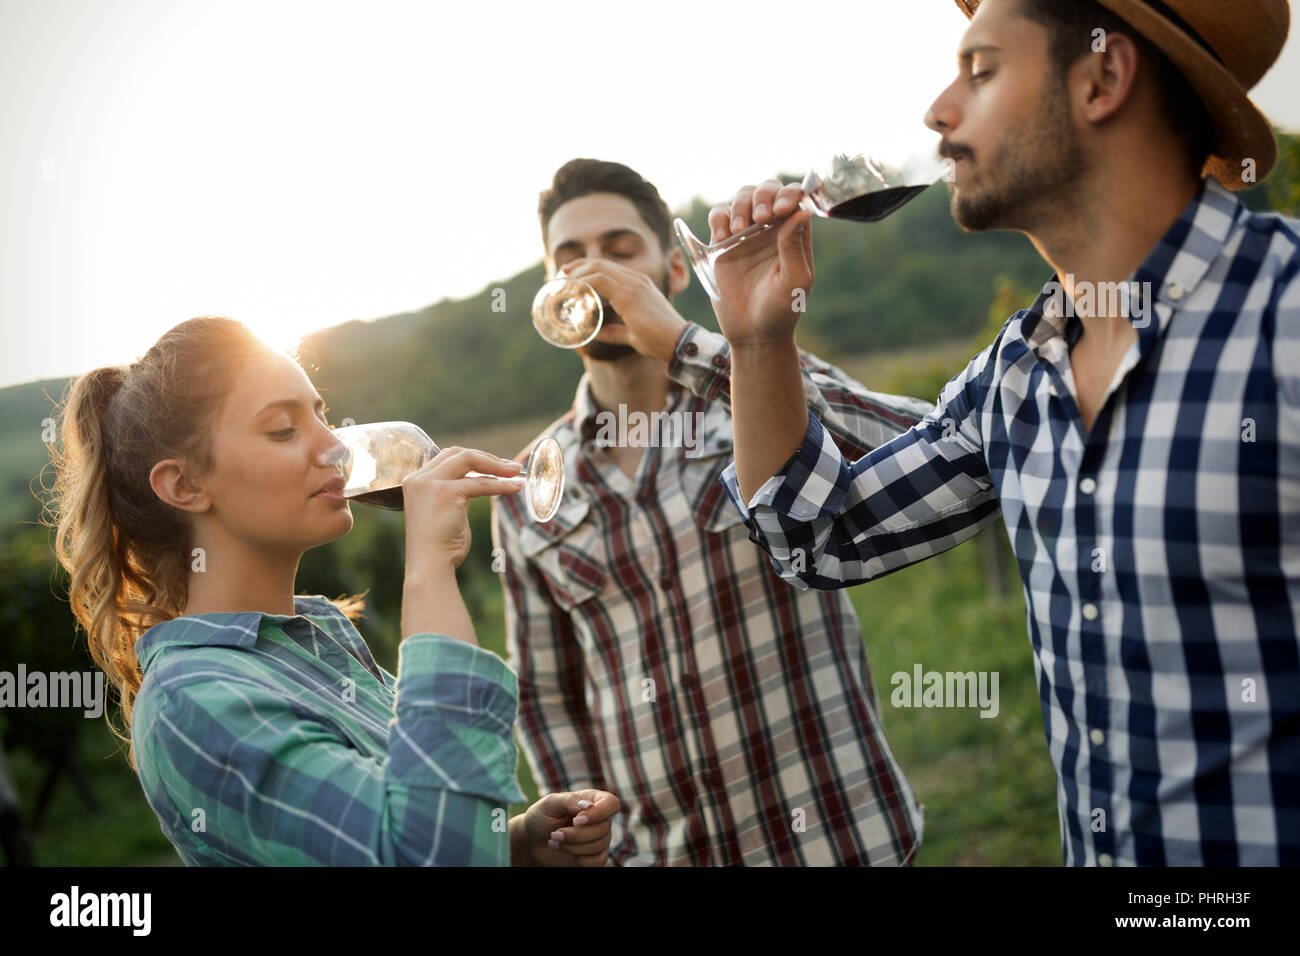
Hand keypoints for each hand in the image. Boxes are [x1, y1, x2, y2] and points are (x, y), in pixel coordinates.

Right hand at [401, 446, 523, 571]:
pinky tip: (516, 487)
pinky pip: (481, 484)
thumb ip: (455, 492)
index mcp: (415, 481)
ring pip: (469, 461)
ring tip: (516, 472)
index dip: (474, 457)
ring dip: (496, 465)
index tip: (496, 465)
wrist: (430, 565)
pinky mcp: (446, 493)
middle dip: (487, 458)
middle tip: (510, 467)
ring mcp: (431, 483)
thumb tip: (481, 481)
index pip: (447, 457)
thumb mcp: (445, 510)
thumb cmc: (440, 545)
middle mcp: (420, 478)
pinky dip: (501, 484)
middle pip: (458, 453)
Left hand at [520, 789, 619, 866]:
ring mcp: (600, 838)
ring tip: (554, 840)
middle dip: (575, 834)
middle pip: (603, 828)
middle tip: (555, 834)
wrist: (533, 841)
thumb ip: (569, 800)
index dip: (599, 813)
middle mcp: (601, 819)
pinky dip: (578, 858)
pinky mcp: (595, 856)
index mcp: (593, 800)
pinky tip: (564, 850)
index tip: (576, 820)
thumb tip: (588, 805)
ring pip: (598, 846)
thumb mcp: (550, 804)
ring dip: (572, 846)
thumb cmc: (542, 817)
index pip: (611, 803)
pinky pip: (597, 861)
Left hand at [550, 257, 686, 361]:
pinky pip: (600, 280)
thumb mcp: (630, 334)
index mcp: (638, 285)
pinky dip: (583, 282)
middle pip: (599, 263)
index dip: (586, 268)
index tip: (570, 276)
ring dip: (577, 274)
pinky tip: (573, 291)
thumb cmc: (658, 340)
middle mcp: (636, 279)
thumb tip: (595, 333)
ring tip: (562, 283)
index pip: (608, 268)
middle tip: (560, 276)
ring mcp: (633, 284)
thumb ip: (612, 331)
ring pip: (598, 268)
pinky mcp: (630, 294)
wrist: (678, 343)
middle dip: (577, 267)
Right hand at [706, 179, 813, 349]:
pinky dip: (719, 218)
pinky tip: (723, 237)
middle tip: (760, 217)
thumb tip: (802, 211)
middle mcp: (771, 228)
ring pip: (742, 197)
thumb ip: (795, 246)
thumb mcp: (795, 281)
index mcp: (794, 233)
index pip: (795, 198)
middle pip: (767, 190)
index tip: (782, 209)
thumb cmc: (782, 310)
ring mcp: (747, 234)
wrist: (753, 334)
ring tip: (739, 232)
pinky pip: (718, 217)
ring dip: (740, 205)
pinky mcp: (723, 244)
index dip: (789, 194)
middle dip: (763, 195)